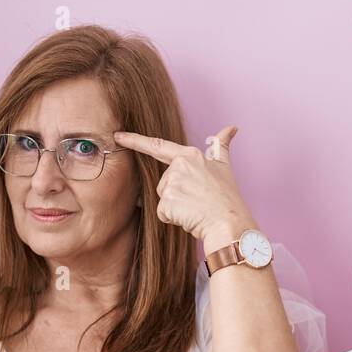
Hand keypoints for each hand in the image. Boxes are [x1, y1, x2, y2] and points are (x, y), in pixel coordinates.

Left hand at [112, 124, 253, 249]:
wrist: (229, 222)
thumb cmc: (227, 197)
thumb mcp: (224, 166)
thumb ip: (222, 145)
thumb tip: (232, 128)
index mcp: (190, 155)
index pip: (158, 146)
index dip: (136, 141)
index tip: (119, 135)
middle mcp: (179, 166)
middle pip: (164, 182)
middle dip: (176, 194)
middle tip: (198, 200)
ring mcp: (172, 183)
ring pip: (164, 198)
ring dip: (176, 207)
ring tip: (196, 208)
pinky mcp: (167, 202)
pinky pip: (163, 213)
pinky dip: (174, 218)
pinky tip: (189, 217)